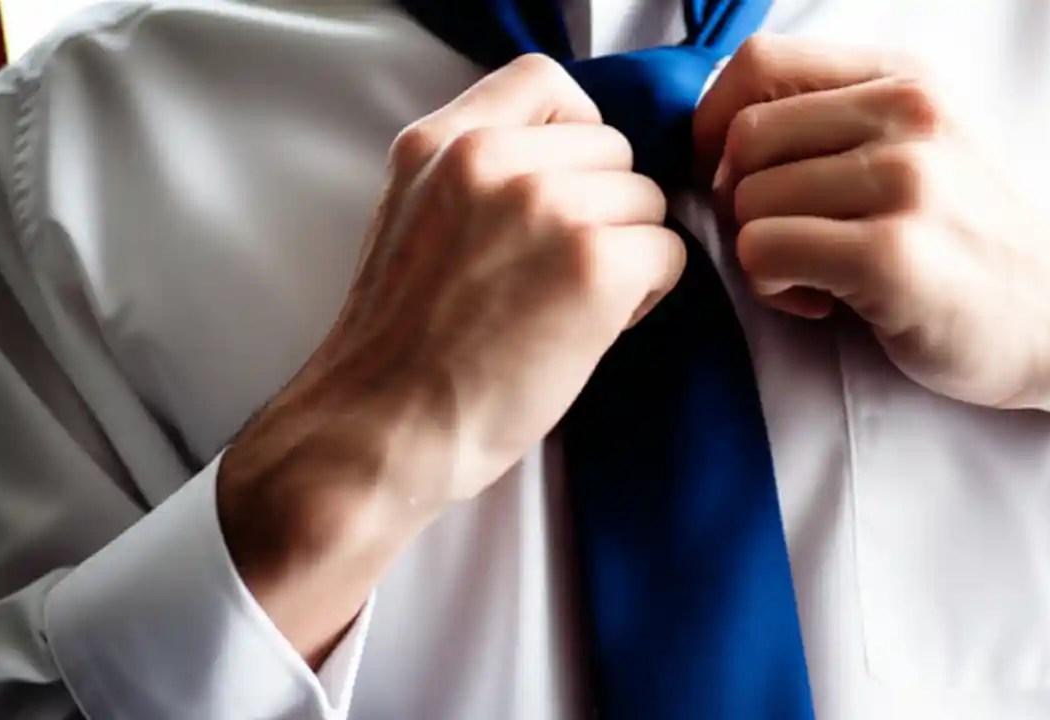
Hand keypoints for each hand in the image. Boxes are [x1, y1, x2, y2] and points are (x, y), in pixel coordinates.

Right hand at [218, 54, 683, 661]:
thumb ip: (477, 174)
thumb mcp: (412, 220)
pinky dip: (648, 293)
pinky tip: (596, 328)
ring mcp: (547, 206)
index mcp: (441, 143)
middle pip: (612, 148)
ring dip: (628, 251)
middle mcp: (491, 158)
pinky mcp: (594, 263)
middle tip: (563, 270)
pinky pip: (668, 252)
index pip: (546, 82)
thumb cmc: (400, 349)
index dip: (574, 134)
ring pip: (647, 199)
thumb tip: (573, 166)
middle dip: (604, 205)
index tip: (565, 187)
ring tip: (574, 304)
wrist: (381, 431)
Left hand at [695, 36, 1049, 474]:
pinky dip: (771, 285)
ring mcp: (905, 182)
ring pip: (748, 199)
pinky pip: (763, 250)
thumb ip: (838, 120)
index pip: (761, 62)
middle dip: (735, 200)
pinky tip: (818, 301)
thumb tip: (719, 134)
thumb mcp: (923, 146)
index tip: (730, 174)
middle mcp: (910, 115)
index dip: (716, 122)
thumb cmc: (973, 239)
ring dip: (757, 253)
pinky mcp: (890, 254)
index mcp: (906, 79)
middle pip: (744, 138)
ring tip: (814, 276)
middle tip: (781, 241)